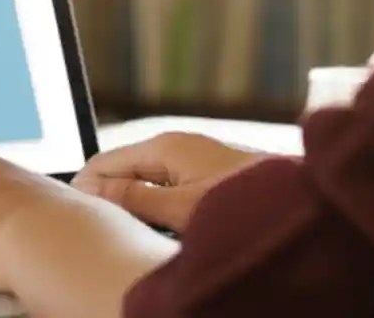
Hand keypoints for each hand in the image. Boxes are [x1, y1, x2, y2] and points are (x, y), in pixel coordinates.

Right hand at [72, 132, 260, 231]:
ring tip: (122, 228)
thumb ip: (135, 197)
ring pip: (147, 179)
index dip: (85, 186)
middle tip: (95, 224)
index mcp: (166, 146)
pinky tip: (156, 225)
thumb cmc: (244, 205)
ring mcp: (195, 160)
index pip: (106, 160)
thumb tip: (94, 189)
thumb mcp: (180, 207)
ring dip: (133, 201)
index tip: (72, 213)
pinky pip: (168, 186)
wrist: (300, 207)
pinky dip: (156, 202)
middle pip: (125, 169)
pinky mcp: (210, 175)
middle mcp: (178, 147)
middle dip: (107, 193)